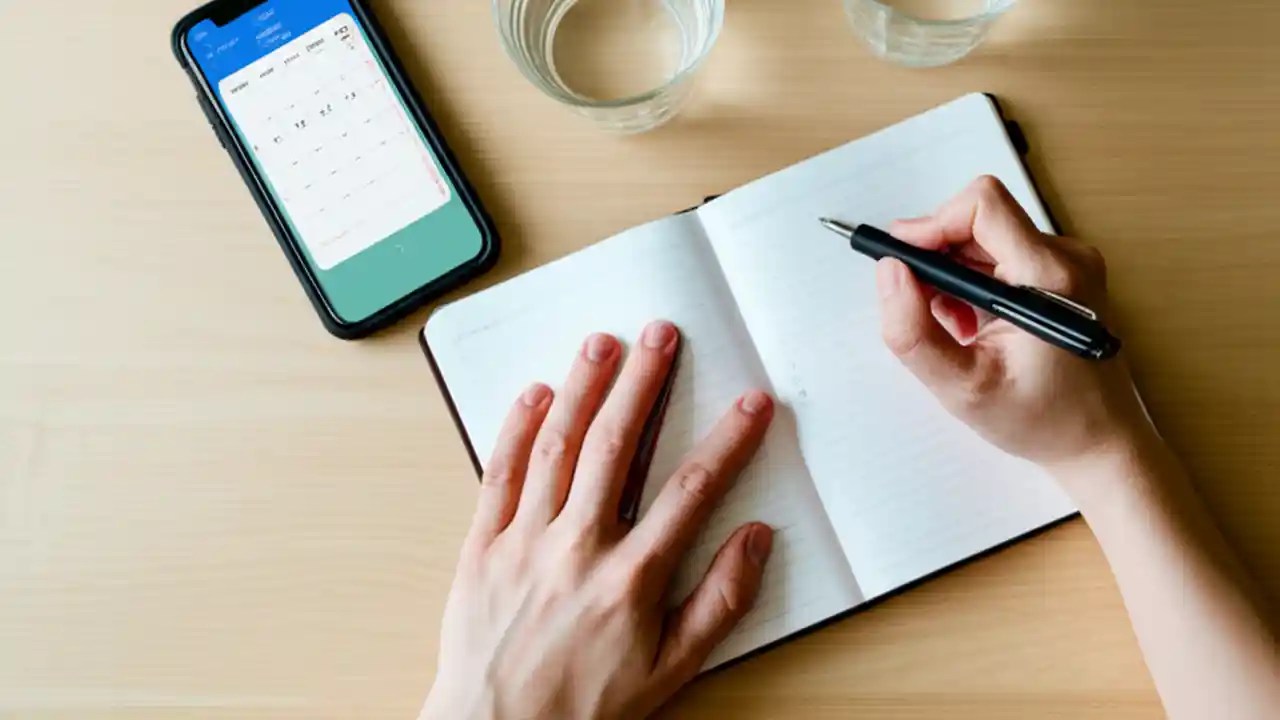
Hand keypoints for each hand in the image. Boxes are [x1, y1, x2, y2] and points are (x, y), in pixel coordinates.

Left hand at [422, 321, 775, 719]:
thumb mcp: (671, 671)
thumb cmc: (584, 707)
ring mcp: (524, 541)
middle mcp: (577, 547)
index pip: (691, 490)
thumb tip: (754, 540)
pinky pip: (499, 474)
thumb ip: (719, 602)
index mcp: (630, 579)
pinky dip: (516, 428)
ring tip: (602, 343)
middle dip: (645, 383)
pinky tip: (534, 393)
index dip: (727, 440)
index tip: (750, 403)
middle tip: (662, 334)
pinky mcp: (481, 545)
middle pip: (616, 446)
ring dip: (582, 388)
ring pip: (557, 446)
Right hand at [874, 176, 1157, 479]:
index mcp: (1049, 276)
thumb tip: (889, 273)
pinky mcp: (1060, 274)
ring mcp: (1066, 264)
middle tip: (921, 307)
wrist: (1098, 441)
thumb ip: (913, 331)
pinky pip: (1000, 255)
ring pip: (984, 237)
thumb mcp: (962, 388)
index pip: (981, 206)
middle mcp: (1065, 258)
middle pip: (978, 220)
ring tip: (953, 327)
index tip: (903, 259)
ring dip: (953, 275)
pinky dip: (972, 283)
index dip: (931, 224)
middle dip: (937, 258)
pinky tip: (971, 324)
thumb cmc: (1046, 419)